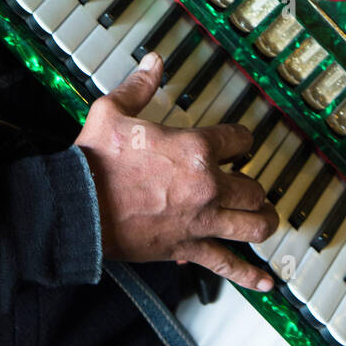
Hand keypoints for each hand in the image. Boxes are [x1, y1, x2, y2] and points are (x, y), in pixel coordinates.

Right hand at [75, 52, 279, 292]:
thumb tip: (154, 61)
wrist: (77, 208)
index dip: (241, 140)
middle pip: (252, 186)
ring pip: (253, 225)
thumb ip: (139, 86)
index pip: (239, 141)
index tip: (237, 143)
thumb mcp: (112, 111)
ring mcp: (200, 221)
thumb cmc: (95, 161)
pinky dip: (250, 276)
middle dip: (252, 184)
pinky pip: (228, 265)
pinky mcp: (187, 249)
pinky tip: (268, 284)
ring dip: (262, 220)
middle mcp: (207, 187)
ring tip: (263, 217)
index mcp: (195, 149)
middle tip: (245, 184)